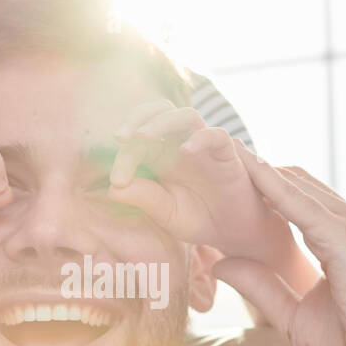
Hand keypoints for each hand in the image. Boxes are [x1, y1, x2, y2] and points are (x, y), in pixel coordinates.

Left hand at [107, 101, 294, 267]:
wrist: (233, 233)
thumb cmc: (199, 220)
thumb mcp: (166, 214)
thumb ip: (143, 199)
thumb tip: (112, 188)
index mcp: (162, 156)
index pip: (138, 140)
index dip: (123, 155)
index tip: (117, 180)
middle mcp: (181, 145)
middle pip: (159, 112)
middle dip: (137, 118)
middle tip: (120, 136)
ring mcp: (205, 147)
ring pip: (186, 116)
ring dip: (162, 121)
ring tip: (144, 136)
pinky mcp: (227, 155)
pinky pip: (216, 136)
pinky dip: (200, 138)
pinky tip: (184, 151)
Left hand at [211, 153, 345, 345]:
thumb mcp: (297, 319)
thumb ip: (263, 287)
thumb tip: (222, 262)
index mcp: (341, 243)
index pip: (293, 202)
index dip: (258, 189)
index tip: (218, 176)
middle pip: (292, 184)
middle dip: (249, 169)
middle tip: (203, 149)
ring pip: (292, 184)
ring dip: (252, 167)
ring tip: (211, 146)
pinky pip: (297, 202)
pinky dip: (266, 182)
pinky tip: (238, 167)